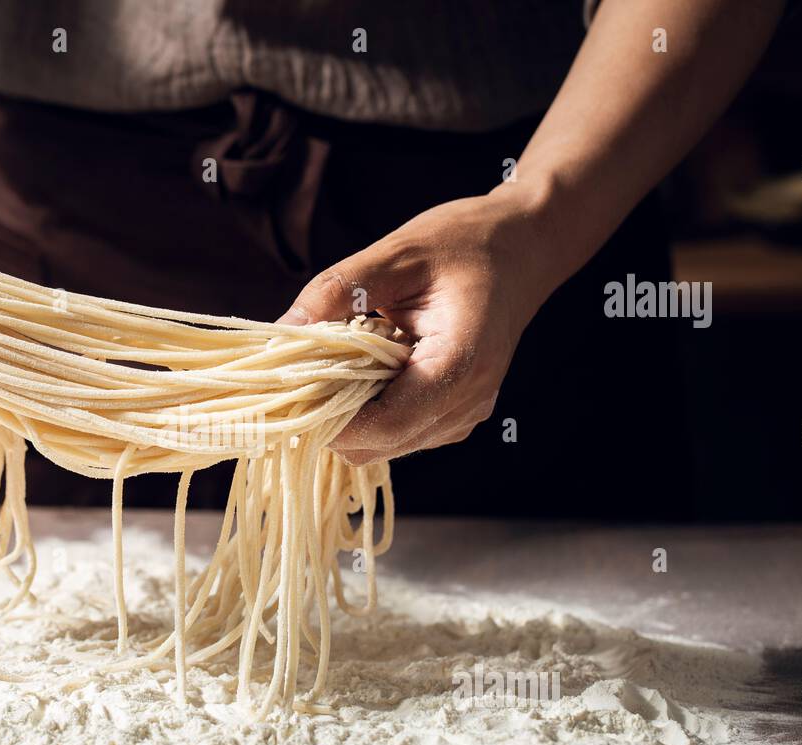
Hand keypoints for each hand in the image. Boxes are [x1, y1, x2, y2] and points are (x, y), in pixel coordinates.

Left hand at [280, 188, 556, 464]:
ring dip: (348, 416)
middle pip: (378, 444)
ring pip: (383, 445)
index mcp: (460, 364)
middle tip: (299, 373)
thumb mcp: (395, 254)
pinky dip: (367, 412)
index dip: (329, 419)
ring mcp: (462, 415)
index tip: (288, 392)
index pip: (384, 424)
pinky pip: (397, 432)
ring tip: (334, 366)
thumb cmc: (466, 243)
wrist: (521, 247)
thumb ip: (336, 292)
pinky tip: (360, 372)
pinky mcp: (452, 415)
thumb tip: (280, 332)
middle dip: (330, 418)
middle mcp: (466, 403)